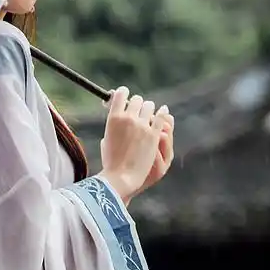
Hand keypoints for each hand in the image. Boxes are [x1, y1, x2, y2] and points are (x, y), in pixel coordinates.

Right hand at [97, 88, 171, 205]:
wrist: (121, 176)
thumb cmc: (111, 161)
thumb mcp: (106, 139)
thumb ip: (113, 126)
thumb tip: (117, 118)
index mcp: (114, 117)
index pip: (120, 94)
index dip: (122, 93)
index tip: (124, 96)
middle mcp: (128, 118)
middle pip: (137, 100)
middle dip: (136, 104)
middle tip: (136, 109)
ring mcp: (142, 125)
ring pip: (149, 106)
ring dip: (148, 109)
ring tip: (147, 113)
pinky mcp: (154, 134)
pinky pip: (161, 117)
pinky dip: (162, 113)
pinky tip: (164, 111)